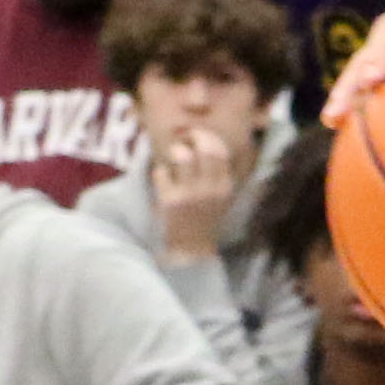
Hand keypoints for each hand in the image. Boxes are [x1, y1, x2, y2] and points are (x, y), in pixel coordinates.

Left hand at [153, 124, 239, 259]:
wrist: (191, 247)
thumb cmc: (204, 217)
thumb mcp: (220, 196)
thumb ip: (217, 172)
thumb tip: (205, 140)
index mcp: (225, 185)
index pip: (220, 150)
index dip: (207, 137)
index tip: (198, 137)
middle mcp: (210, 188)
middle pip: (205, 148)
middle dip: (192, 137)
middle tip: (185, 140)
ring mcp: (190, 194)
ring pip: (181, 155)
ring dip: (174, 152)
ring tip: (174, 161)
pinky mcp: (170, 201)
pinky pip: (161, 172)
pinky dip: (159, 173)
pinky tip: (164, 182)